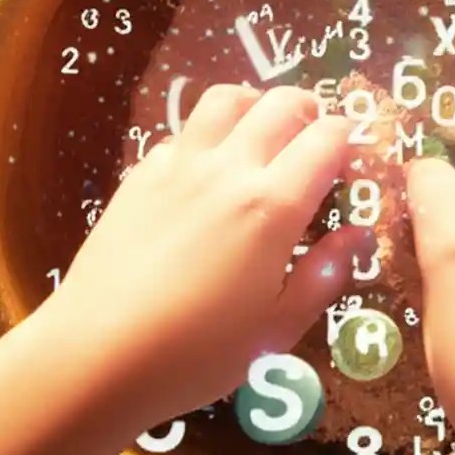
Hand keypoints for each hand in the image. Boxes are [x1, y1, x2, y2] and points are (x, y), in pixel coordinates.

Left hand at [45, 84, 373, 426]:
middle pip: (282, 103)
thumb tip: (359, 234)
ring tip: (264, 138)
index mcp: (273, 206)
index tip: (354, 170)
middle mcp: (228, 169)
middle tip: (317, 147)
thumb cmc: (196, 354)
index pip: (328, 139)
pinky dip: (209, 138)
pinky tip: (208, 176)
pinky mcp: (140, 174)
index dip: (351, 143)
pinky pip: (184, 133)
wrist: (95, 354)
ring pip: (226, 99)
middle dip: (312, 114)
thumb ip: (324, 275)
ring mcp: (178, 165)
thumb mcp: (277, 328)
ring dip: (257, 106)